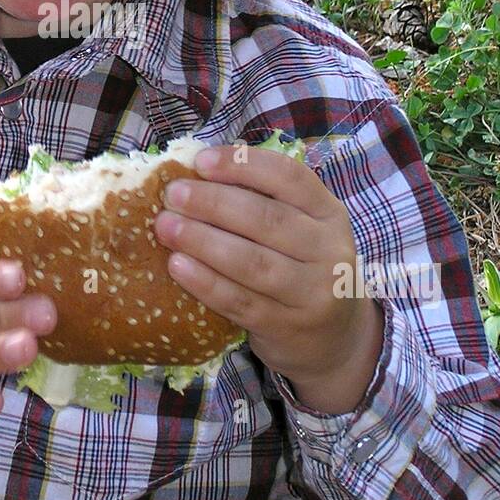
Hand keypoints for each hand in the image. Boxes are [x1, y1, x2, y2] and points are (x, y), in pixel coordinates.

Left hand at [153, 144, 383, 411]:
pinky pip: (240, 301)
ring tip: (166, 228)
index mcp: (328, 213)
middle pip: (267, 219)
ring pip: (252, 263)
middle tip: (172, 194)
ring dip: (203, 242)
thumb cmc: (300, 267)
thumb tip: (194, 173)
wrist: (334, 338)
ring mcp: (311, 293)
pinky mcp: (286, 326)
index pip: (289, 177)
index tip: (200, 161)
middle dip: (213, 203)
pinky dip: (205, 282)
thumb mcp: (301, 229)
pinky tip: (177, 265)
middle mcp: (328, 250)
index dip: (243, 165)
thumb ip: (262, 201)